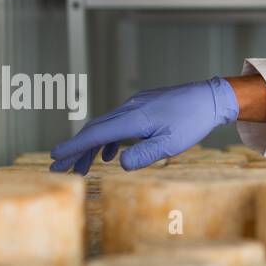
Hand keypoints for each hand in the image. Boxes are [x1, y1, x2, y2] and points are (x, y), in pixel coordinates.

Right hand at [49, 77, 239, 173]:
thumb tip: (120, 164)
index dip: (74, 147)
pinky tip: (110, 156)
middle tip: (59, 167)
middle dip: (75, 150)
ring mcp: (135, 105)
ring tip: (82, 168)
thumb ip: (145, 154)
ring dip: (91, 147)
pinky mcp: (142, 106)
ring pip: (105, 127)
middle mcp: (129, 109)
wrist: (209, 97)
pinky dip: (109, 140)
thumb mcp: (171, 144)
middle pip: (94, 130)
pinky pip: (118, 124)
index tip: (55, 157)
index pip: (95, 134)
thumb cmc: (193, 121)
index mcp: (133, 119)